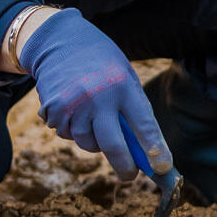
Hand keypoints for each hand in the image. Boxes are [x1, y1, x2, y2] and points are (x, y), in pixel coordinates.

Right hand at [18, 7, 172, 183]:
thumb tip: (142, 149)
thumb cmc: (102, 61)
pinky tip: (75, 108)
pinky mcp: (52, 111)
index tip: (163, 167)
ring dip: (95, 141)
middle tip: (131, 175)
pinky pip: (67, 135)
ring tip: (95, 116)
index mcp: (122, 85)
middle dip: (125, 166)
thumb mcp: (124, 75)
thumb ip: (133, 108)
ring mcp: (72, 105)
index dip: (155, 149)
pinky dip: (74, 130)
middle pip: (113, 145)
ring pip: (88, 143)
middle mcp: (96, 97)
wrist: (59, 41)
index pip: (143, 124)